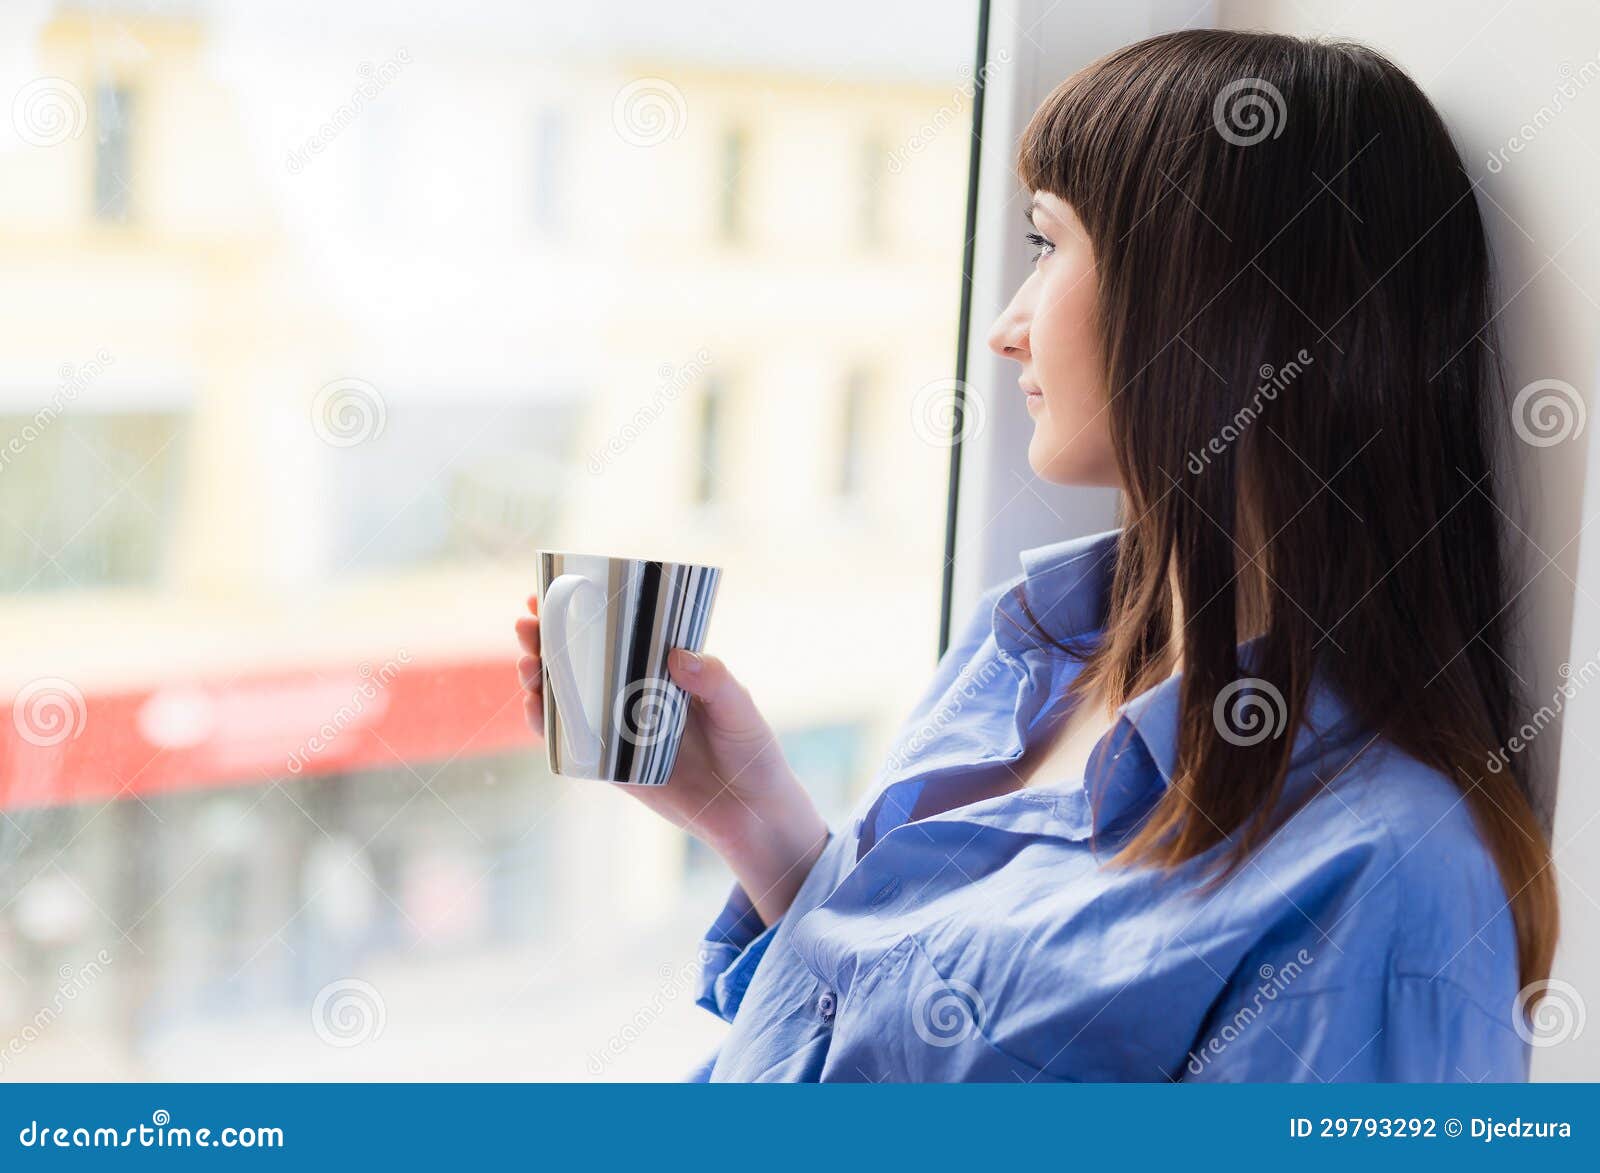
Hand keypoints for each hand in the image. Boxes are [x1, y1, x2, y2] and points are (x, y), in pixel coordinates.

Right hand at [516, 594, 827, 923]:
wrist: (749, 814)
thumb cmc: (751, 752)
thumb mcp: (739, 710)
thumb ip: (715, 682)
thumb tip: (678, 656)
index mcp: (662, 670)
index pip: (615, 632)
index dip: (579, 611)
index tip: (550, 591)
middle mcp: (635, 694)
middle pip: (579, 661)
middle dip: (546, 640)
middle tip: (527, 625)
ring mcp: (620, 729)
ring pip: (567, 698)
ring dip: (539, 678)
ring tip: (527, 664)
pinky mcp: (612, 766)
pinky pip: (571, 744)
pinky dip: (546, 726)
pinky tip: (533, 709)